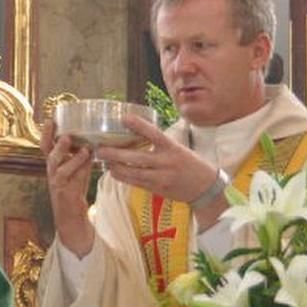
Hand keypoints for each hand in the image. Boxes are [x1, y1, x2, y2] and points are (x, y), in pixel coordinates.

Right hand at [39, 121, 96, 256]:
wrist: (71, 219)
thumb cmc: (75, 193)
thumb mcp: (79, 172)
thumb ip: (82, 159)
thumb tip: (93, 143)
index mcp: (54, 165)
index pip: (46, 146)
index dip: (46, 132)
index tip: (50, 118)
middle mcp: (52, 171)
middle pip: (46, 150)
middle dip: (48, 136)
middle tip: (53, 123)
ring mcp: (55, 182)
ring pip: (54, 162)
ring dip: (62, 149)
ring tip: (68, 139)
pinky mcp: (63, 191)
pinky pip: (67, 175)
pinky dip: (76, 164)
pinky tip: (85, 155)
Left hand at [97, 117, 222, 209]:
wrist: (206, 187)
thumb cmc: (190, 163)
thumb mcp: (178, 148)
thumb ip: (160, 142)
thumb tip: (138, 129)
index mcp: (173, 148)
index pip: (155, 134)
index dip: (139, 125)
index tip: (124, 118)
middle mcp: (166, 162)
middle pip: (137, 157)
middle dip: (116, 154)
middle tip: (100, 148)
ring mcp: (162, 177)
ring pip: (134, 173)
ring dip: (116, 167)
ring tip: (103, 161)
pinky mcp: (158, 189)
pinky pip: (137, 183)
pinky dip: (123, 177)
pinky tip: (113, 172)